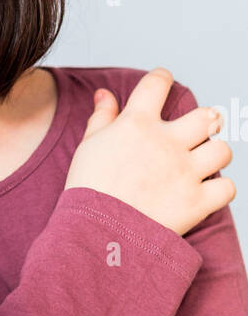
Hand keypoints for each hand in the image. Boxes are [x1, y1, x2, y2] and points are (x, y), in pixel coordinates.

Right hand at [64, 67, 234, 235]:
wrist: (93, 236)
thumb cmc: (87, 192)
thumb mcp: (88, 147)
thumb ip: (102, 117)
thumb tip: (105, 94)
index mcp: (137, 124)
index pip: (158, 83)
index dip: (162, 79)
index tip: (163, 84)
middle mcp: (166, 143)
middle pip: (207, 116)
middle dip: (205, 123)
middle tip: (193, 135)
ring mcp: (185, 173)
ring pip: (222, 150)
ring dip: (214, 156)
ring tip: (200, 166)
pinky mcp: (196, 202)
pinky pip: (227, 188)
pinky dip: (219, 190)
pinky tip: (204, 192)